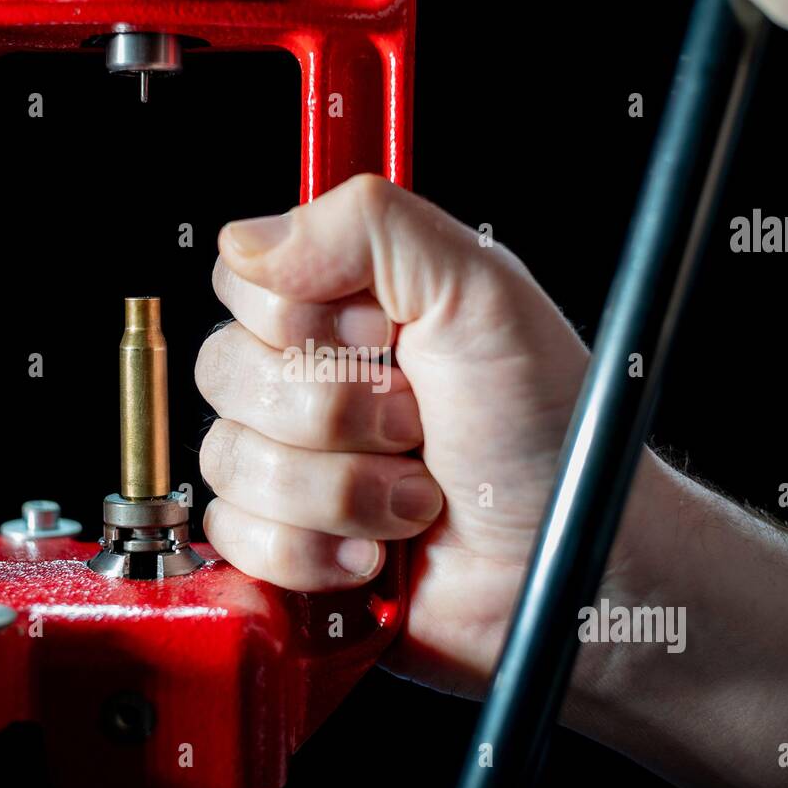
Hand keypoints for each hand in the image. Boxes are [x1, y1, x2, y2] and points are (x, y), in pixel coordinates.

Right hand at [196, 174, 669, 696]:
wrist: (563, 561)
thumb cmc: (545, 430)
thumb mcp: (481, 291)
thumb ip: (370, 227)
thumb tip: (250, 239)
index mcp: (350, 305)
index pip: (244, 280)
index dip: (302, 319)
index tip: (383, 338)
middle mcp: (312, 379)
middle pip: (224, 370)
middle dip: (334, 413)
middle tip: (417, 425)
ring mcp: (295, 464)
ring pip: (229, 459)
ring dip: (340, 491)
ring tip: (415, 499)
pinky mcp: (287, 543)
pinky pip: (237, 537)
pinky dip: (314, 551)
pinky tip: (375, 554)